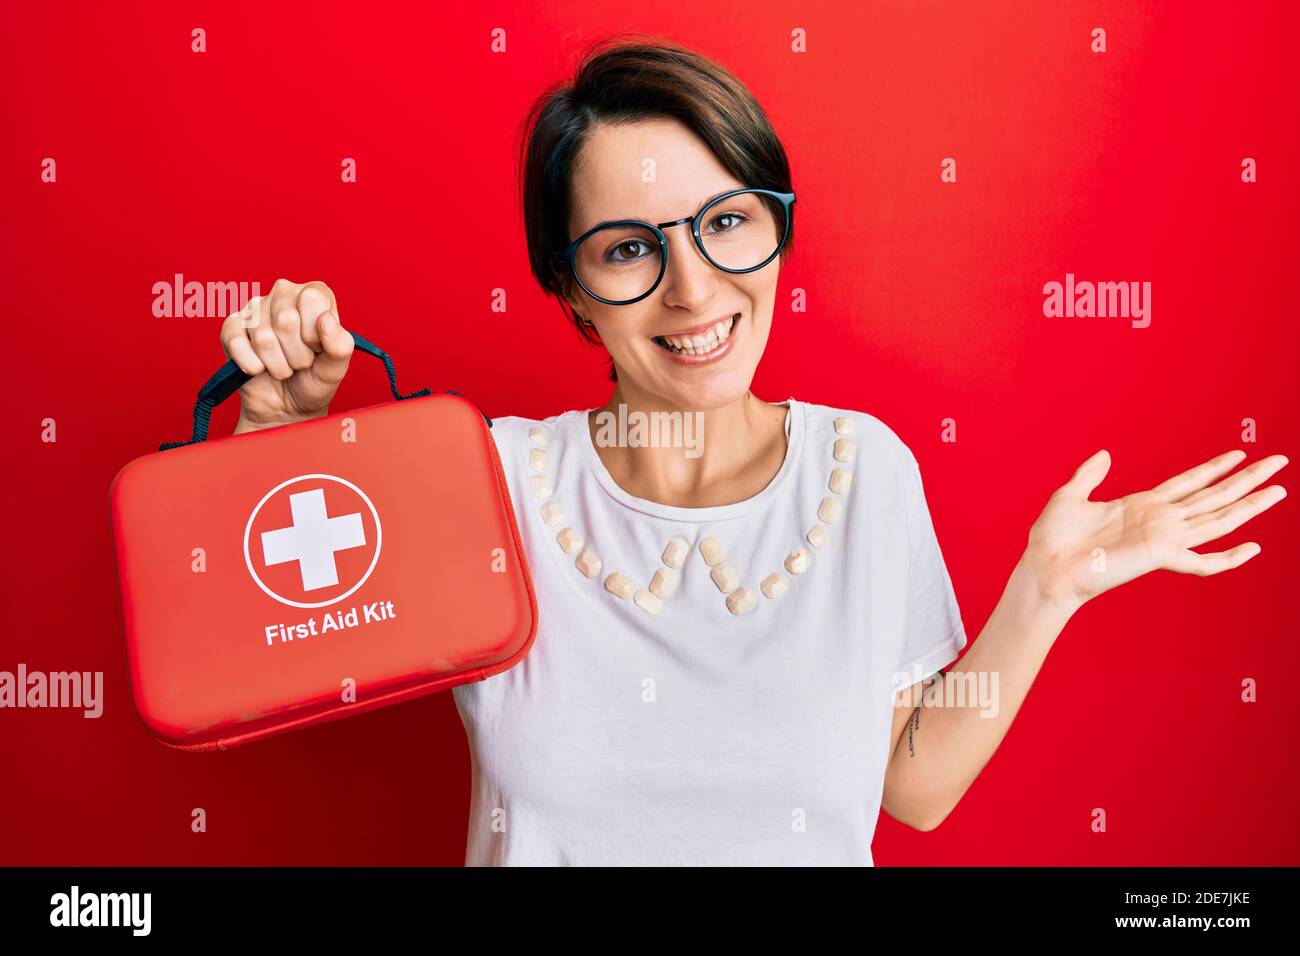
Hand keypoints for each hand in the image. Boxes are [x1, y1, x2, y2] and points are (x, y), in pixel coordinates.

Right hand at [220, 278, 353, 433]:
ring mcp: (255, 308)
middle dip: (297, 355)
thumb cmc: (314, 380)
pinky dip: (252, 366)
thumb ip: (340, 345)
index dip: (316, 333)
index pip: (312, 299)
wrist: (287, 407)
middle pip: (287, 320)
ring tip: (283, 367)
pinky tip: (260, 368)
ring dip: (277, 366)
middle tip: (300, 362)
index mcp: (314, 294)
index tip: (318, 348)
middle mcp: (283, 293)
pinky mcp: (232, 326)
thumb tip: (325, 319)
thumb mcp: (336, 368)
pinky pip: (236, 343)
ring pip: (263, 338)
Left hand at [1023, 448, 1288, 613]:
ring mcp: (1163, 539)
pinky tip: (1253, 547)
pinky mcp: (1160, 557)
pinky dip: (1228, 558)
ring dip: (1249, 506)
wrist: (1044, 568)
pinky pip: (1202, 561)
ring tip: (1278, 490)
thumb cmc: (1052, 539)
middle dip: (1247, 479)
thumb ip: (1089, 475)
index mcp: (1142, 505)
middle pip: (1214, 496)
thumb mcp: (1069, 496)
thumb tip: (1105, 453)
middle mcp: (1159, 521)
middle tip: (1280, 462)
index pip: (1188, 482)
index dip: (1214, 468)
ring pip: (1218, 519)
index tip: (1240, 454)